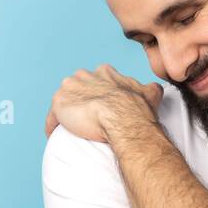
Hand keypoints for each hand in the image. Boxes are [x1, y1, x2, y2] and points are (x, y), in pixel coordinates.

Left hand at [44, 64, 163, 141]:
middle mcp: (85, 75)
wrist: (123, 119)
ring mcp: (70, 88)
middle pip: (77, 88)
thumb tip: (155, 89)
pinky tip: (54, 134)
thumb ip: (150, 89)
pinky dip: (52, 125)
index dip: (96, 95)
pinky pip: (52, 116)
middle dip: (79, 102)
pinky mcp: (60, 104)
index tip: (98, 106)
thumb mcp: (149, 93)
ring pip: (64, 101)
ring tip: (68, 129)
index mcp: (104, 73)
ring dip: (65, 114)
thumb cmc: (136, 109)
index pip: (95, 81)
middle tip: (84, 119)